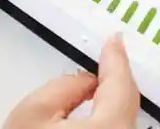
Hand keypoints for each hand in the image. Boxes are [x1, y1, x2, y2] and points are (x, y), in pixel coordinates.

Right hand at [5, 35, 139, 128]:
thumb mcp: (32, 112)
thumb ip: (64, 86)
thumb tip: (87, 80)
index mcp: (109, 127)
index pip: (119, 84)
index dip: (115, 57)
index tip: (113, 39)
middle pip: (127, 101)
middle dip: (119, 76)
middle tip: (112, 53)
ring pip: (124, 117)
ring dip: (116, 96)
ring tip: (107, 75)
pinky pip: (117, 127)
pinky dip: (112, 113)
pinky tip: (102, 106)